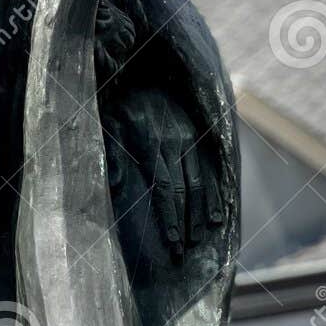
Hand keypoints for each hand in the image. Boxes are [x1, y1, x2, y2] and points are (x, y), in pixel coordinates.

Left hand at [105, 85, 224, 263]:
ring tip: (200, 238)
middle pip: (184, 191)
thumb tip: (116, 184)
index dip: (170, 218)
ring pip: (201, 182)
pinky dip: (216, 192)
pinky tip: (218, 214)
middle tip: (185, 251)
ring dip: (201, 212)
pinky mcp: (199, 135)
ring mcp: (190, 139)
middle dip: (185, 222)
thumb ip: (111, 154)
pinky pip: (211, 168)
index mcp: (151, 145)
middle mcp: (174, 144)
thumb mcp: (107, 125)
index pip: (164, 189)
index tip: (173, 243)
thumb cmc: (120, 105)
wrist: (146, 74)